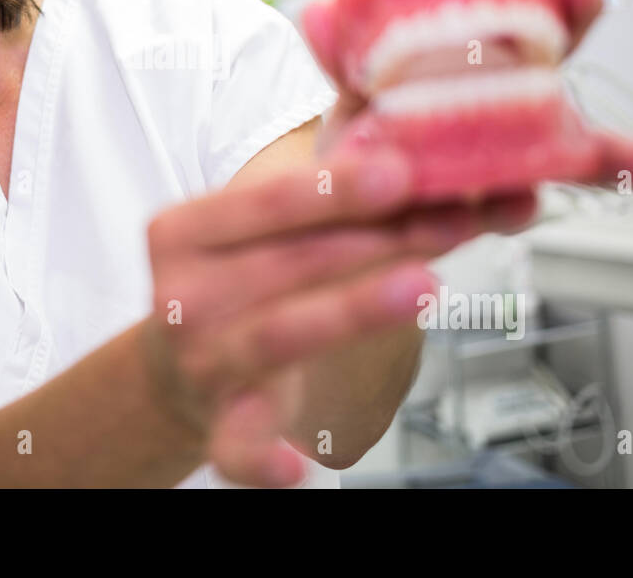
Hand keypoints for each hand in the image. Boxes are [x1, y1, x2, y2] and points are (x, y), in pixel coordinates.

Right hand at [142, 152, 542, 487]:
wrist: (179, 362)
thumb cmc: (237, 279)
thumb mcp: (255, 230)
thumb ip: (327, 199)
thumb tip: (426, 164)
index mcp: (182, 232)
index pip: (267, 202)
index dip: (336, 187)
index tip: (400, 171)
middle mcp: (184, 295)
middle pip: (290, 263)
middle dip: (380, 238)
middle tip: (452, 218)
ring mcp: (202, 362)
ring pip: (282, 335)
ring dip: (355, 308)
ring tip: (423, 284)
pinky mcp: (220, 425)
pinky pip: (238, 449)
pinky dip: (263, 462)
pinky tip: (299, 467)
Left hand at [300, 0, 632, 193]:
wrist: (329, 201)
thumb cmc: (360, 136)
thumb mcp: (351, 87)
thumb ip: (341, 54)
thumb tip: (317, 10)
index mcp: (485, 79)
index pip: (539, 39)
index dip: (568, 11)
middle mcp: (500, 127)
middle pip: (565, 117)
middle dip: (612, 125)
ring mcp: (488, 173)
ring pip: (552, 171)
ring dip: (593, 167)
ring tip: (632, 167)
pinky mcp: (462, 214)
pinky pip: (492, 213)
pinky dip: (505, 209)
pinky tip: (517, 202)